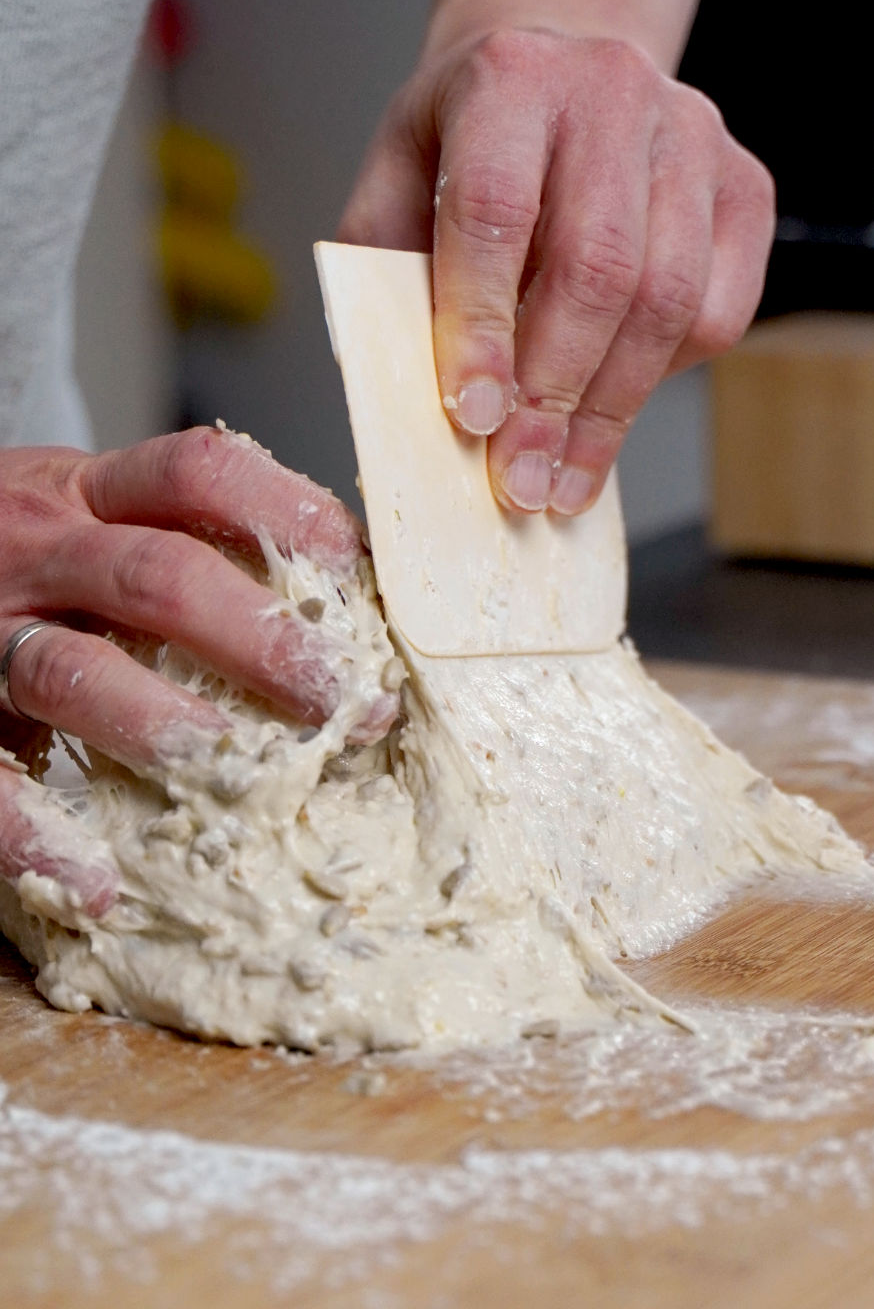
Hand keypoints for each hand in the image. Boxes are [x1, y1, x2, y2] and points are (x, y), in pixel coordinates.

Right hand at [0, 426, 398, 912]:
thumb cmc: (25, 560)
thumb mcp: (92, 519)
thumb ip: (187, 544)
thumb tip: (343, 607)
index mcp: (88, 493)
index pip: (197, 474)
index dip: (287, 513)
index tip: (356, 568)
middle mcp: (37, 552)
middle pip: (160, 576)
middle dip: (260, 638)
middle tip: (336, 697)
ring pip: (75, 673)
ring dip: (168, 725)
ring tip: (241, 772)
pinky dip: (38, 833)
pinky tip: (97, 883)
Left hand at [339, 27, 773, 514]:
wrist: (562, 73)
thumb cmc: (470, 143)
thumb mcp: (398, 182)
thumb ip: (388, 275)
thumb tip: (400, 393)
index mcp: (509, 77)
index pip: (496, 210)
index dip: (483, 325)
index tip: (472, 416)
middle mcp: (611, 89)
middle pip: (597, 266)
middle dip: (554, 392)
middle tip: (518, 476)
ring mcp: (691, 135)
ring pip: (668, 300)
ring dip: (610, 409)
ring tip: (562, 476)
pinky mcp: (744, 187)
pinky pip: (720, 312)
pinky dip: (664, 378)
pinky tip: (613, 405)